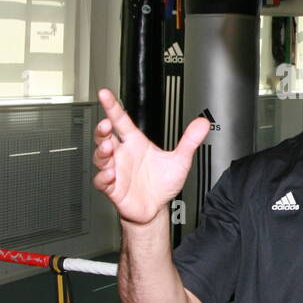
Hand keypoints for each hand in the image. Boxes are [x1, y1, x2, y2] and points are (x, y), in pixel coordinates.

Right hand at [91, 88, 209, 225]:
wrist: (156, 208)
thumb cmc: (163, 184)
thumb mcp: (180, 160)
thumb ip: (189, 140)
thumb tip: (202, 123)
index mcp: (135, 143)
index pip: (121, 121)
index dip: (112, 107)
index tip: (105, 94)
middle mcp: (123, 154)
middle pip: (105, 136)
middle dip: (102, 129)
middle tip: (105, 123)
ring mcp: (116, 170)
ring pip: (101, 157)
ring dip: (101, 151)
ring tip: (107, 147)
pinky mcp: (113, 188)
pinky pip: (102, 181)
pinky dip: (104, 176)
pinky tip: (111, 174)